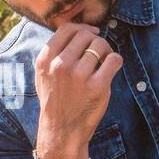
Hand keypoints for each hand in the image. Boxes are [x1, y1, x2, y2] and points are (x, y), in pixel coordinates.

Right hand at [34, 23, 123, 158]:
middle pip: (85, 34)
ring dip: (106, 51)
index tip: (90, 34)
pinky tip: (110, 69)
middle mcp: (60, 66)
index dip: (82, 28)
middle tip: (98, 53)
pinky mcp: (97, 87)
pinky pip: (114, 59)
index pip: (66, 29)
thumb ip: (54, 52)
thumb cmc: (55, 100)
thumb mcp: (43, 75)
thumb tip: (79, 29)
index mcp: (45, 60)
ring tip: (103, 63)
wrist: (62, 131)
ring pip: (101, 44)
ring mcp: (79, 76)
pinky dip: (115, 61)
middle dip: (95, 40)